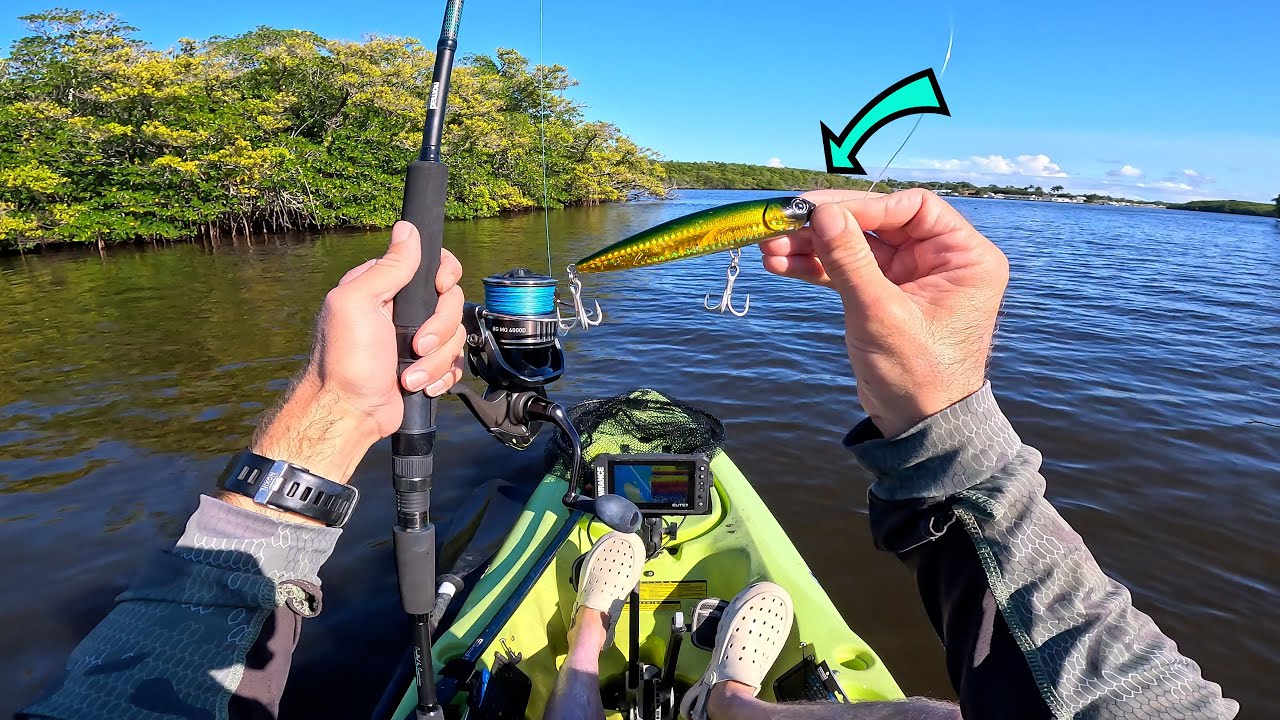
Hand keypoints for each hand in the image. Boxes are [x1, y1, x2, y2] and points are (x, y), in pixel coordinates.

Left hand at [246, 221, 465, 486]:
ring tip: (410, 377)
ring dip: (435, 361)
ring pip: (456, 336)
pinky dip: (441, 376)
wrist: (351, 413)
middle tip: (416, 346)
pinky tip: (421, 385)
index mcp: (385, 287)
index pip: (431, 264)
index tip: (440, 288)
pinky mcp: (428, 365)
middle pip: (452, 302)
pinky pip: (455, 362)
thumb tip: (408, 229)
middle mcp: (403, 310)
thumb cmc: (345, 361)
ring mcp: (417, 338)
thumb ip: (387, 267)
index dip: (445, 275)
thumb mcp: (358, 303)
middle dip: (439, 329)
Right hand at [760, 189, 1008, 436]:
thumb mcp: (880, 313)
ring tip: (769, 246)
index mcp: (963, 256)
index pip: (912, 207)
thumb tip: (822, 213)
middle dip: (827, 225)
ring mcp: (910, 277)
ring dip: (812, 246)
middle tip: (782, 221)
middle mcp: (940, 259)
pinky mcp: (884, 296)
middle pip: (876, 224)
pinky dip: (816, 268)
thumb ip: (850, 261)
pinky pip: (847, 271)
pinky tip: (782, 265)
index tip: (819, 210)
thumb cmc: (917, 375)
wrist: (917, 427)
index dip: (863, 206)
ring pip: (855, 247)